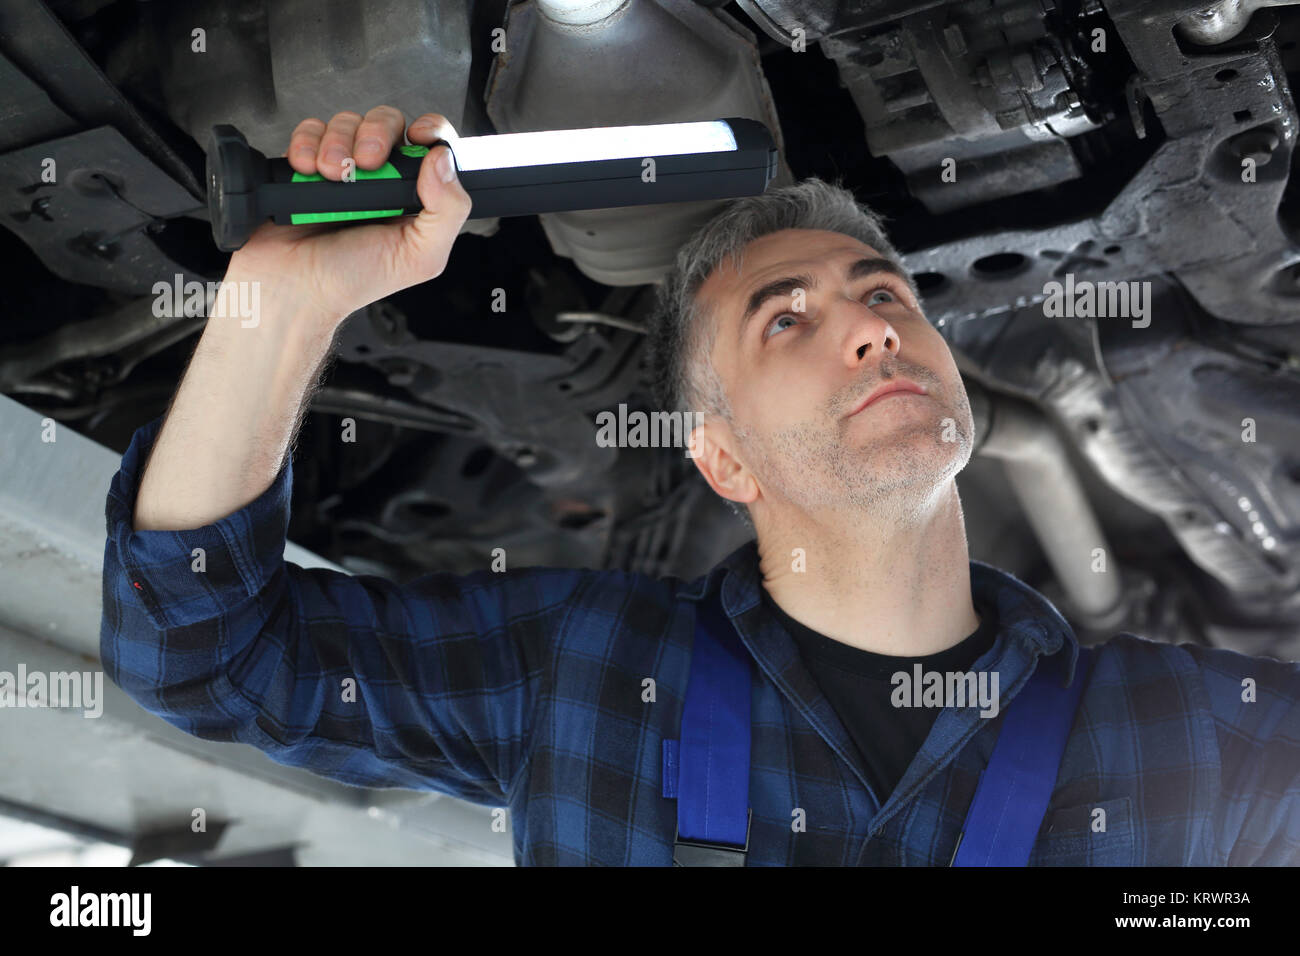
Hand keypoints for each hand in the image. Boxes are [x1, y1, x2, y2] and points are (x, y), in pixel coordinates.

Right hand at [227, 105, 471, 322]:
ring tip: (331, 177)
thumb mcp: (418, 257)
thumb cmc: (353, 279)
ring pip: (348, 121)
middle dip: (376, 134)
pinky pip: (310, 129)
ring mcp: (342, 167)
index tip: (419, 135)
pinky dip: (307, 143)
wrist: (292, 287)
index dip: (430, 130)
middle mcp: (380, 178)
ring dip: (338, 143)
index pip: (433, 144)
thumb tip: (443, 161)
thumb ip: (447, 211)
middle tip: (365, 164)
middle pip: (388, 121)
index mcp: (414, 196)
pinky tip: (307, 172)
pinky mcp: (305, 162)